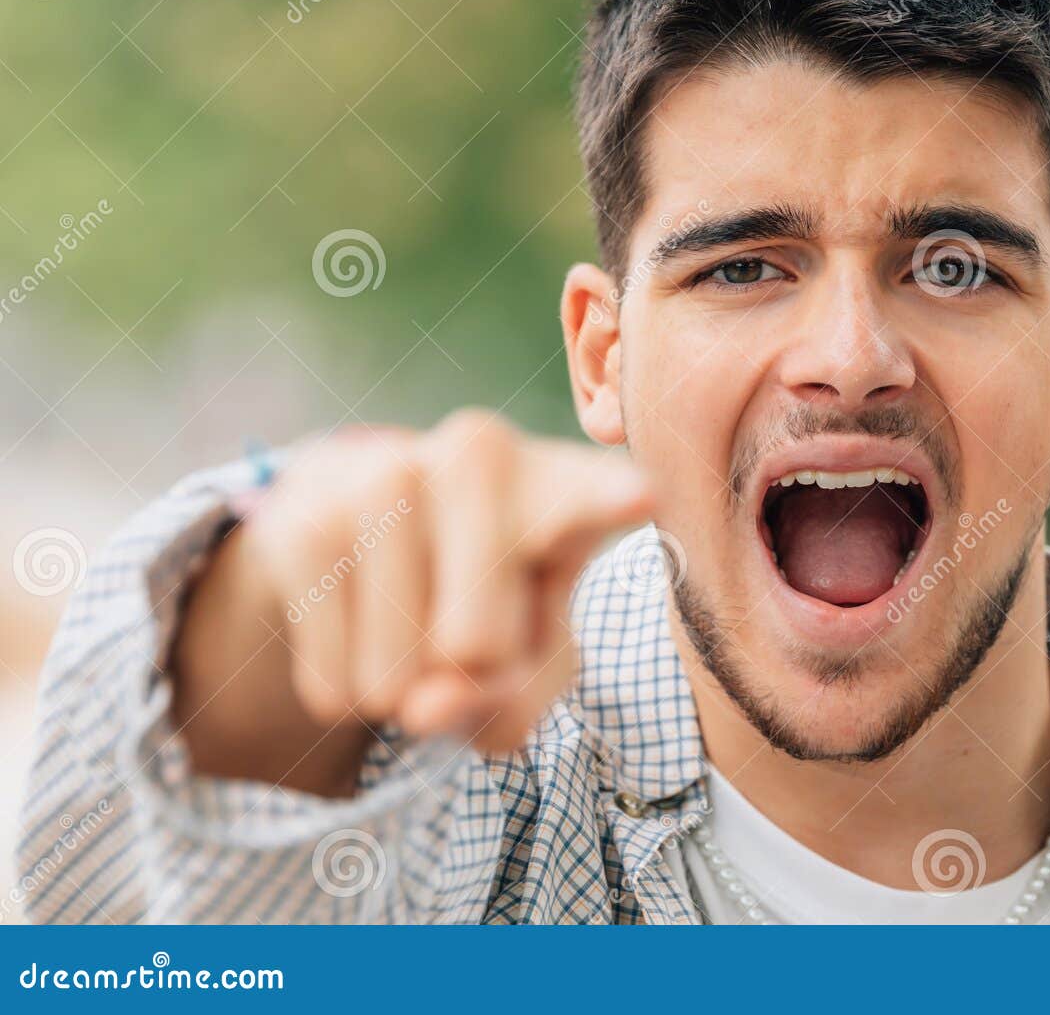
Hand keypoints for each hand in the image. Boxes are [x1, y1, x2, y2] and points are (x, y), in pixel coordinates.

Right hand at [169, 410, 652, 794]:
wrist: (364, 534)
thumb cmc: (482, 600)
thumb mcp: (529, 658)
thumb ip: (513, 697)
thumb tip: (431, 705)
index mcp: (561, 484)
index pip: (589, 497)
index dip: (607, 501)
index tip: (639, 498)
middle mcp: (478, 453)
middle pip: (480, 643)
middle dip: (472, 678)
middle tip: (473, 637)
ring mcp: (383, 473)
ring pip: (398, 674)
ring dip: (401, 690)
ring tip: (410, 626)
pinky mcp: (301, 516)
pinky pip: (332, 676)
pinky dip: (344, 692)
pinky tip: (356, 633)